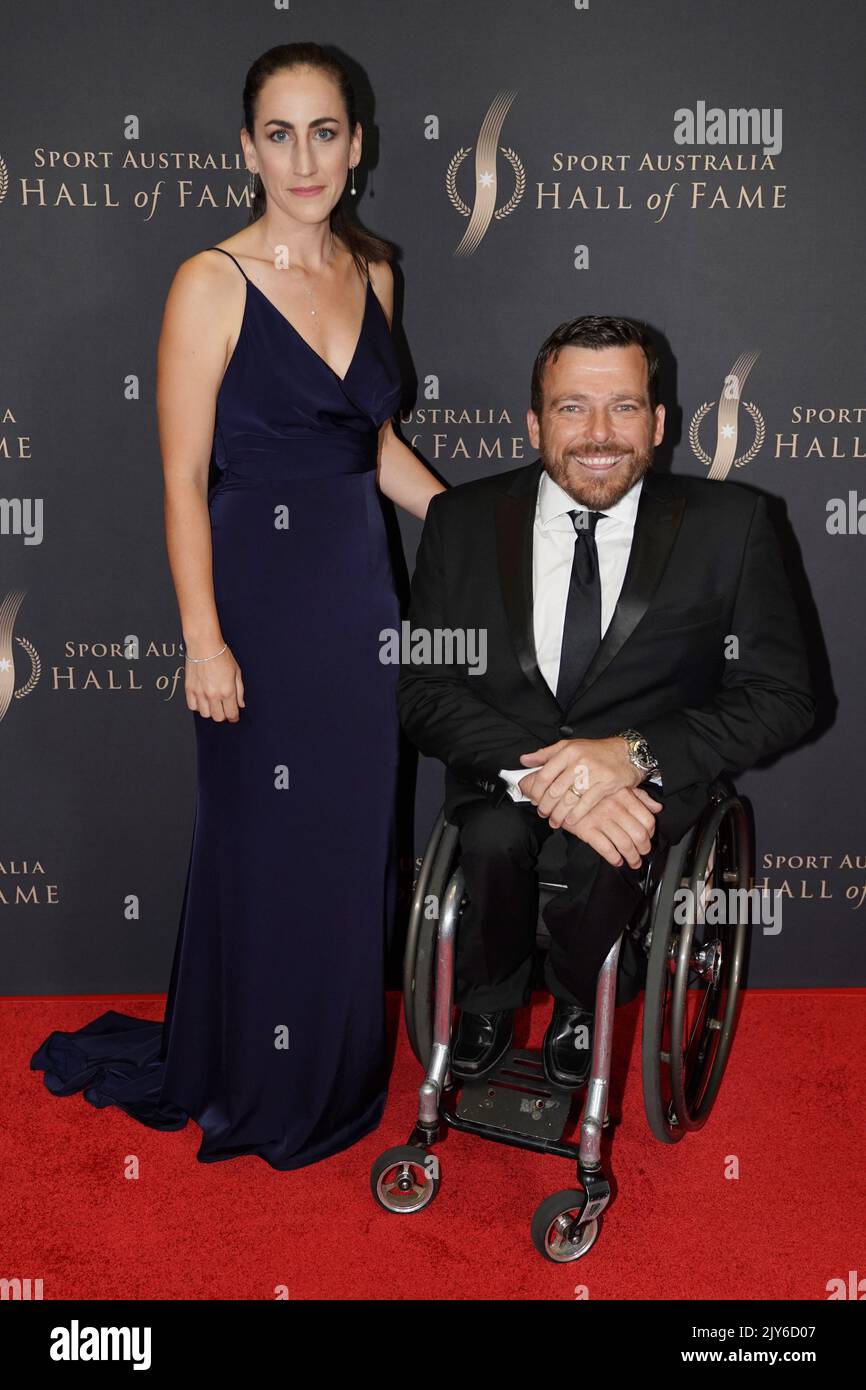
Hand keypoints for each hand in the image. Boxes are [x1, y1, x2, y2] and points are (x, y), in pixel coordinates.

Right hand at [184, 644, 244, 721]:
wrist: (204, 645)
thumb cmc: (221, 656)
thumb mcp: (237, 672)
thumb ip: (239, 691)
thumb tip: (240, 704)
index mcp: (227, 691)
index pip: (231, 713)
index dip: (234, 717)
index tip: (234, 716)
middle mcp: (213, 695)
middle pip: (218, 717)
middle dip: (223, 715)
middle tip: (224, 709)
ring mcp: (200, 693)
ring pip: (205, 714)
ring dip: (211, 711)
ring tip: (213, 703)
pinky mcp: (189, 689)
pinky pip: (193, 707)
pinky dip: (198, 706)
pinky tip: (203, 700)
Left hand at [518, 736, 641, 826]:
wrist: (627, 753)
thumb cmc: (595, 751)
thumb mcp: (569, 746)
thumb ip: (545, 754)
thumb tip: (524, 760)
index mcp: (567, 751)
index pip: (545, 775)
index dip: (537, 791)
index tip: (534, 800)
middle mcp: (579, 761)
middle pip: (555, 790)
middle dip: (546, 806)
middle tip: (542, 814)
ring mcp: (593, 773)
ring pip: (569, 799)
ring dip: (559, 814)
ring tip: (554, 821)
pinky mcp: (606, 783)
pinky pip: (586, 803)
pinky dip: (576, 814)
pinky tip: (570, 821)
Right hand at [560, 786, 662, 868]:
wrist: (561, 789)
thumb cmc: (590, 788)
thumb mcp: (618, 786)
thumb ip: (640, 796)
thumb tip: (657, 807)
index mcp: (624, 796)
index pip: (647, 819)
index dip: (651, 833)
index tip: (648, 839)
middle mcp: (615, 808)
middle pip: (639, 835)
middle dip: (643, 849)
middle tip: (643, 854)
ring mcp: (600, 819)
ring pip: (624, 844)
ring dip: (632, 858)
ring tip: (633, 862)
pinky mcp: (586, 829)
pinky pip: (605, 849)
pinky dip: (614, 858)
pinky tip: (617, 861)